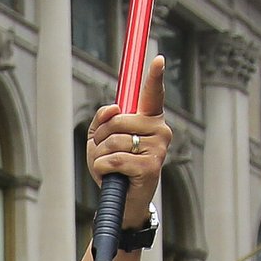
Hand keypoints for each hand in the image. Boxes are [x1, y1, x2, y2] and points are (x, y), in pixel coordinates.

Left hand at [84, 58, 172, 205]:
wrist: (122, 201)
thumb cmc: (114, 167)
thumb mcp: (101, 138)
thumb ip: (103, 119)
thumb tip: (113, 108)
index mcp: (150, 120)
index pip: (153, 94)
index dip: (155, 76)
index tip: (159, 59)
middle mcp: (160, 130)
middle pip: (117, 120)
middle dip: (101, 138)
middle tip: (106, 153)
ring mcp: (158, 148)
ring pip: (113, 141)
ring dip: (100, 156)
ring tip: (110, 168)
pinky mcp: (151, 167)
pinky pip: (113, 159)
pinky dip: (103, 169)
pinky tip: (112, 176)